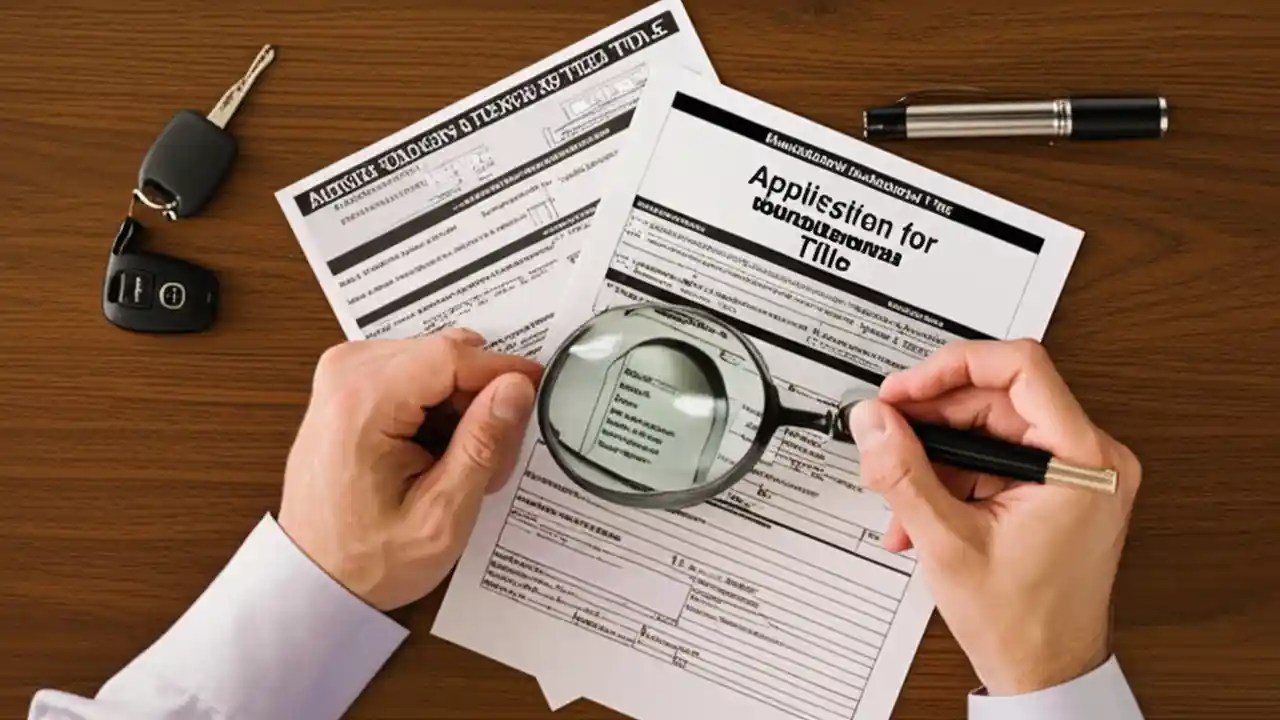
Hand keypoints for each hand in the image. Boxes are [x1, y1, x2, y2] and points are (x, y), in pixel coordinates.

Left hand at [278, 328, 541, 610]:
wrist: (312, 576)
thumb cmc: (367, 558)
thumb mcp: (442, 515)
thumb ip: (483, 443)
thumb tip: (516, 387)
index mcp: (361, 400)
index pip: (453, 354)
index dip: (504, 370)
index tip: (537, 391)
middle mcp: (345, 372)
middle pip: (446, 355)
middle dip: (479, 401)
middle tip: (488, 461)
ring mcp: (342, 373)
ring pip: (435, 362)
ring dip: (460, 408)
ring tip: (458, 466)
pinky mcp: (347, 382)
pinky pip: (414, 373)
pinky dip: (436, 408)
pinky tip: (436, 453)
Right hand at [846, 340, 1140, 695]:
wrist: (1045, 671)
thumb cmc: (1023, 622)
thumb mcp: (947, 541)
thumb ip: (902, 473)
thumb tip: (874, 420)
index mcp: (1082, 459)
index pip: (1019, 367)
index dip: (951, 367)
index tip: (907, 389)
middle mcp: (1090, 457)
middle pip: (995, 397)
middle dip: (931, 422)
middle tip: (886, 436)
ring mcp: (1076, 472)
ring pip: (988, 428)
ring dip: (934, 457)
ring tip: (901, 496)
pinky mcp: (1057, 488)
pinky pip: (994, 458)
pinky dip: (952, 477)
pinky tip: (922, 511)